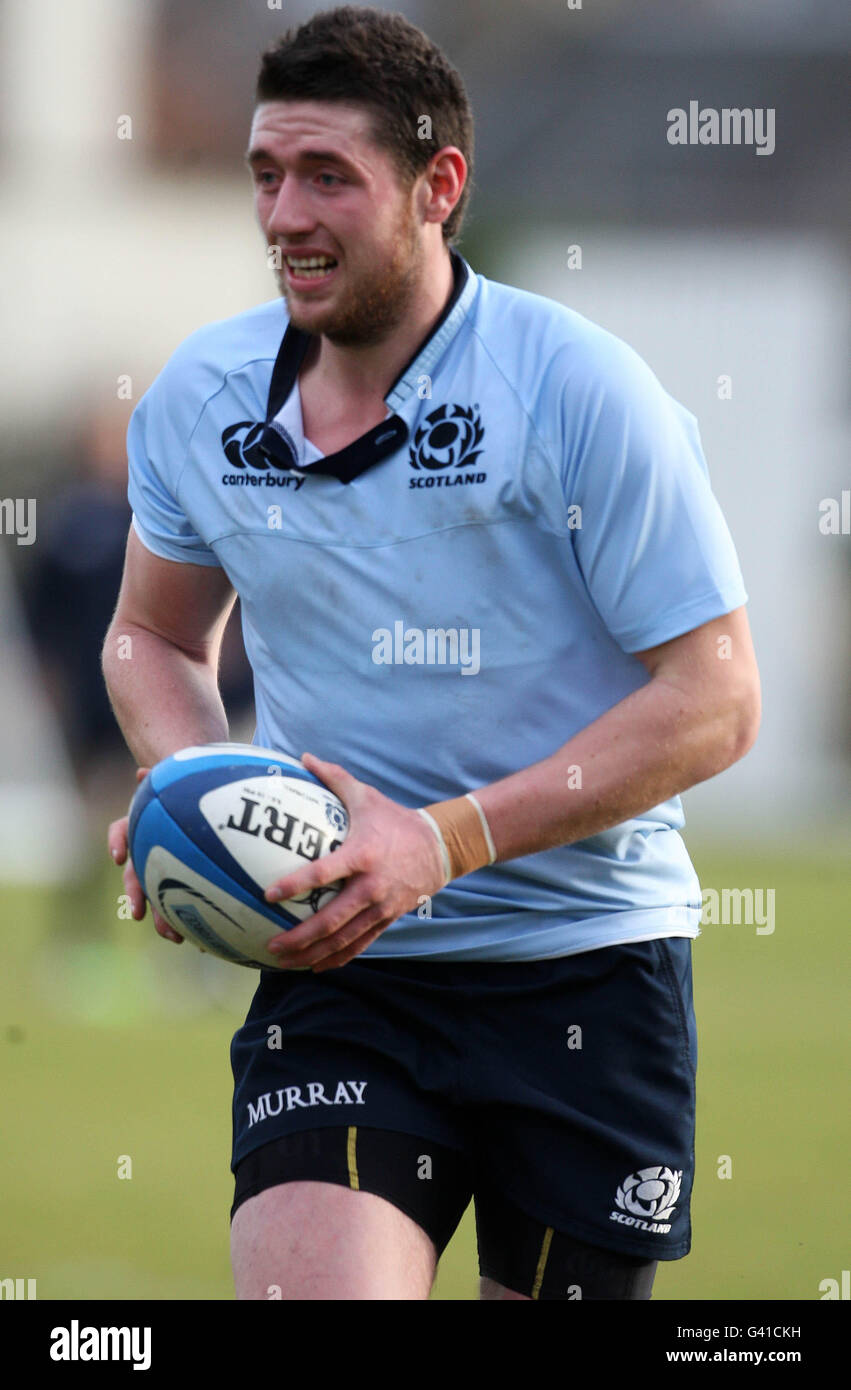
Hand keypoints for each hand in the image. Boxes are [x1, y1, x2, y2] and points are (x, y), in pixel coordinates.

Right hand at [108, 766, 183, 943]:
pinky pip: (183, 905)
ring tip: (174, 936)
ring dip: (162, 918)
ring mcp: (162, 868)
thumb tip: (143, 771)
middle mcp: (147, 849)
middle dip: (138, 896)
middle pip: (136, 875)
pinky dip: (192, 922)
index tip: (119, 857)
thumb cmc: (187, 792)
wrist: (196, 802)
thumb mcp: (178, 783)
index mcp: (143, 826)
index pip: (121, 831)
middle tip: (137, 914)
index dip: (118, 842)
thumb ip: (163, 781)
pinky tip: (206, 941)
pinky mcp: (181, 882)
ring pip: (158, 897)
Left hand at [263, 753, 446, 971]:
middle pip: (331, 920)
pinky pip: (360, 944)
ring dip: (312, 953)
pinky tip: (315, 966)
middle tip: (271, 944)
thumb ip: (334, 778)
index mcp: (362, 855)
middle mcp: (370, 886)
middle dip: (299, 936)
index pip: (324, 873)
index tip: (269, 894)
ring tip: (284, 962)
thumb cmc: (396, 820)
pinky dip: (337, 958)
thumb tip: (304, 756)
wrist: (440, 847)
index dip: (296, 885)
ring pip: (343, 939)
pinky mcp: (387, 920)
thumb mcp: (367, 796)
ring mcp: (380, 907)